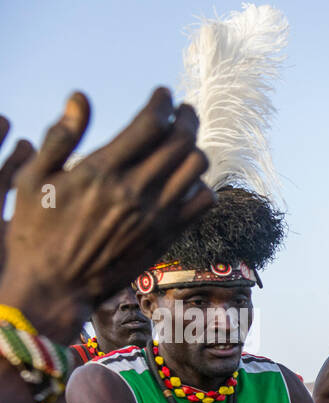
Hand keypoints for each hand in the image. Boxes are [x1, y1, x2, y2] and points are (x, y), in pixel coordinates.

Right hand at [0, 89, 213, 340]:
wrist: (55, 286)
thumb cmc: (36, 230)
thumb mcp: (32, 179)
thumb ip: (60, 137)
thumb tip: (79, 97)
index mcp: (102, 171)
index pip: (150, 124)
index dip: (162, 103)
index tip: (163, 95)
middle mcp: (135, 192)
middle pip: (181, 142)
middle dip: (186, 119)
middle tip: (183, 111)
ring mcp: (156, 216)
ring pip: (196, 170)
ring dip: (195, 149)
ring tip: (186, 142)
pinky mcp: (167, 238)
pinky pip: (202, 203)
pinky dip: (200, 185)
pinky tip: (186, 181)